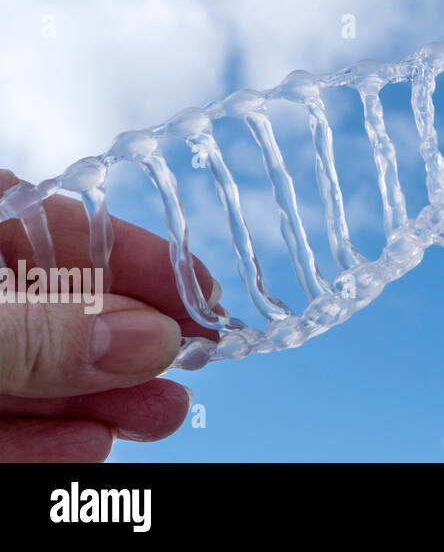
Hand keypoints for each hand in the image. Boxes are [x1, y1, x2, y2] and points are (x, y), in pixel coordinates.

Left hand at [0, 170, 219, 460]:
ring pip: (24, 369)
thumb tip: (148, 339)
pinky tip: (91, 443)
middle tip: (192, 357)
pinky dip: (38, 440)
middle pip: (46, 302)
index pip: (45, 220)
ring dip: (95, 396)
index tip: (199, 287)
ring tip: (161, 413)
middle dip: (123, 337)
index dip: (127, 250)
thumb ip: (38, 333)